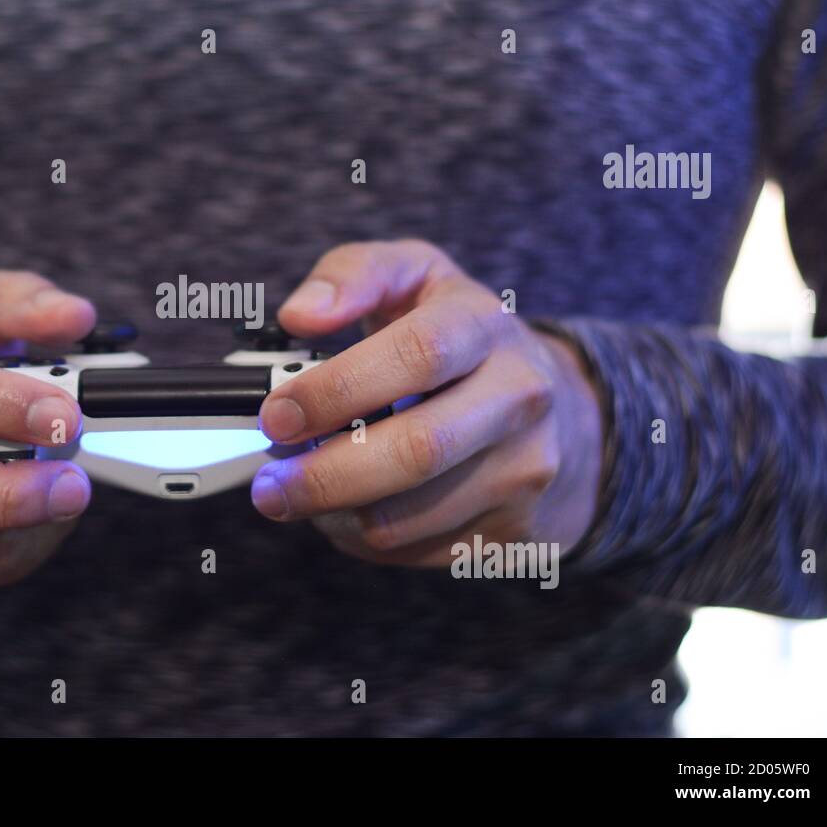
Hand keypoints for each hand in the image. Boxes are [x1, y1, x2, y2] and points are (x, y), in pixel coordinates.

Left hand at [252, 240, 603, 565]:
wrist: (558, 410)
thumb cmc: (459, 337)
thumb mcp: (413, 275)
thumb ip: (350, 275)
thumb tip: (300, 314)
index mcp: (484, 325)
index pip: (417, 356)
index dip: (337, 389)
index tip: (276, 414)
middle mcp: (519, 397)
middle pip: (417, 452)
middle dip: (325, 476)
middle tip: (268, 486)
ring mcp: (523, 469)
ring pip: (409, 517)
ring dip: (334, 514)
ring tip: (299, 492)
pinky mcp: (514, 528)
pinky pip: (417, 552)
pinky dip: (363, 539)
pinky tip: (348, 508)